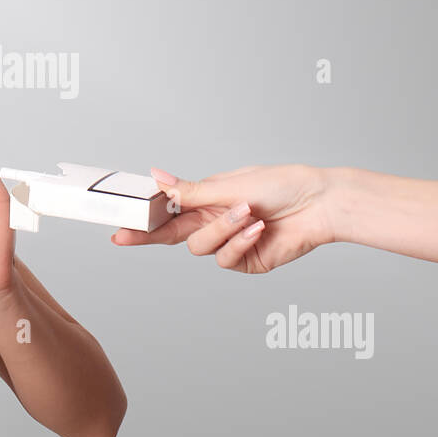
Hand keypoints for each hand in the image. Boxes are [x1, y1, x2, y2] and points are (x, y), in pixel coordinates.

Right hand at [112, 164, 335, 273]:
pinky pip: (225, 259)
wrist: (318, 205)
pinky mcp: (245, 261)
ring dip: (222, 229)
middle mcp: (214, 221)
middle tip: (125, 236)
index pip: (167, 210)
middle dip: (147, 236)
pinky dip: (240, 243)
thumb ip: (190, 190)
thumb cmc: (280, 185)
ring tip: (248, 214)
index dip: (143, 218)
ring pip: (200, 247)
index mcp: (206, 199)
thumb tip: (156, 176)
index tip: (119, 224)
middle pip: (170, 235)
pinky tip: (258, 229)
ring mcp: (228, 243)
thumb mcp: (230, 185)